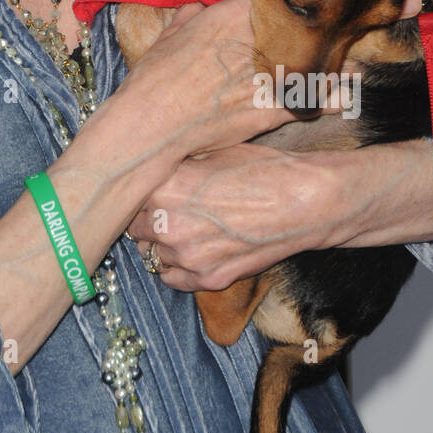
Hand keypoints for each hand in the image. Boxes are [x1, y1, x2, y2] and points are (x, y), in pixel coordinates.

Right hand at [111, 0, 343, 194]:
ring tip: (351, 62)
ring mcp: (267, 74)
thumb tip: (194, 8)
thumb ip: (188, 17)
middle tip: (337, 29)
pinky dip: (333, 97)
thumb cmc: (155, 77)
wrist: (153, 121)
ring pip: (317, 61)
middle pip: (303, 27)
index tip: (295, 5)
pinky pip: (313, 99)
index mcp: (230, 15)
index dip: (286, 0)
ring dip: (336, 62)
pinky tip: (346, 95)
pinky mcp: (272, 108)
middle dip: (320, 28)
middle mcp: (256, 40)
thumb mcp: (168, 36)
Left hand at [127, 141, 330, 290]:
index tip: (148, 188)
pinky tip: (191, 250)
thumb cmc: (261, 169)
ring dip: (159, 242)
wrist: (303, 202)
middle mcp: (168, 224)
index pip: (129, 196)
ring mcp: (187, 256)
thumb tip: (153, 172)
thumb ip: (174, 168)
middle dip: (146, 217)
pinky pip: (171, 277)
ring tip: (181, 228)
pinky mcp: (207, 279)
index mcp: (164, 187)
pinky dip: (176, 266)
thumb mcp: (210, 153)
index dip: (139, 191)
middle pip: (135, 226)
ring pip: (150, 253)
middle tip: (164, 208)